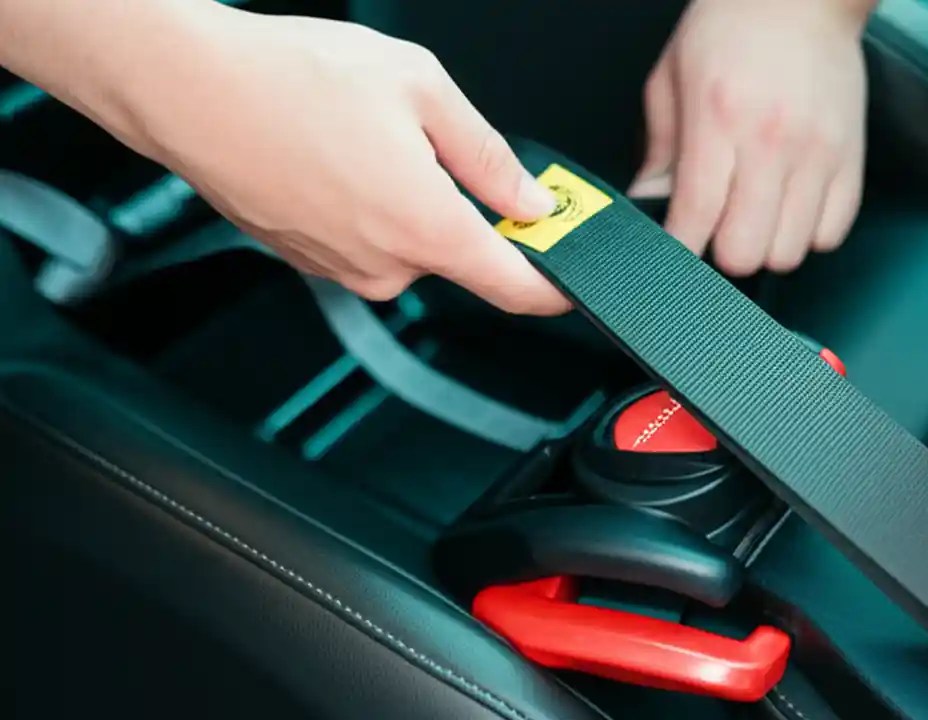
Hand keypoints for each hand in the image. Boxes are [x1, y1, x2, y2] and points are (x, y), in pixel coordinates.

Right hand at [99, 6, 568, 311]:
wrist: (186, 89)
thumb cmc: (291, 80)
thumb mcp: (421, 89)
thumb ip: (487, 155)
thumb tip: (527, 198)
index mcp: (428, 230)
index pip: (517, 288)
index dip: (556, 288)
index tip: (574, 280)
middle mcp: (386, 265)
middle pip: (460, 256)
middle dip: (467, 211)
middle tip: (443, 148)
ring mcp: (341, 267)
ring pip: (408, 244)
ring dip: (412, 203)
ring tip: (372, 138)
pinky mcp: (307, 258)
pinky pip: (363, 239)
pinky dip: (369, 205)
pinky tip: (340, 154)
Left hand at [631, 0, 871, 275]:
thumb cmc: (731, 28)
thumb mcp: (672, 79)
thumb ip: (658, 149)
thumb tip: (647, 201)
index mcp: (718, 121)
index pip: (697, 219)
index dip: (681, 249)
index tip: (676, 251)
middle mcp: (771, 143)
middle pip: (748, 252)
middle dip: (726, 253)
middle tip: (719, 229)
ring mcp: (817, 154)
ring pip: (792, 252)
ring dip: (768, 245)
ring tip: (756, 216)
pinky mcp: (851, 159)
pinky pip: (832, 233)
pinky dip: (809, 233)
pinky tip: (790, 207)